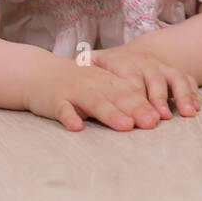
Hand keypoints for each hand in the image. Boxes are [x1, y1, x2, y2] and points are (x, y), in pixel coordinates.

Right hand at [27, 58, 166, 132]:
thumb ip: (122, 97)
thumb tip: (152, 116)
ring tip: (126, 126)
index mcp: (107, 80)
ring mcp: (74, 91)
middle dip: (136, 109)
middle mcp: (94, 84)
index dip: (146, 103)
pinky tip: (77, 127)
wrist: (39, 73)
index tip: (161, 117)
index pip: (130, 91)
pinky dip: (69, 117)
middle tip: (152, 122)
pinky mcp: (54, 101)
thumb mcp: (101, 85)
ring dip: (110, 114)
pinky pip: (62, 109)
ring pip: (94, 102)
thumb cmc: (77, 83)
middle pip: (118, 96)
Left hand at [90, 35, 199, 121]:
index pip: (130, 80)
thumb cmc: (112, 65)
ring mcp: (164, 69)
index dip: (133, 95)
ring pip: (175, 79)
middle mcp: (147, 65)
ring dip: (181, 96)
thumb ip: (86, 63)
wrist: (139, 53)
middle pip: (154, 81)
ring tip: (186, 113)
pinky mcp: (177, 74)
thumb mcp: (96, 60)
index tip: (133, 111)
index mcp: (126, 64)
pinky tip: (195, 108)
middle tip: (158, 119)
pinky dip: (193, 93)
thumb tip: (77, 61)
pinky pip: (189, 80)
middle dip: (158, 100)